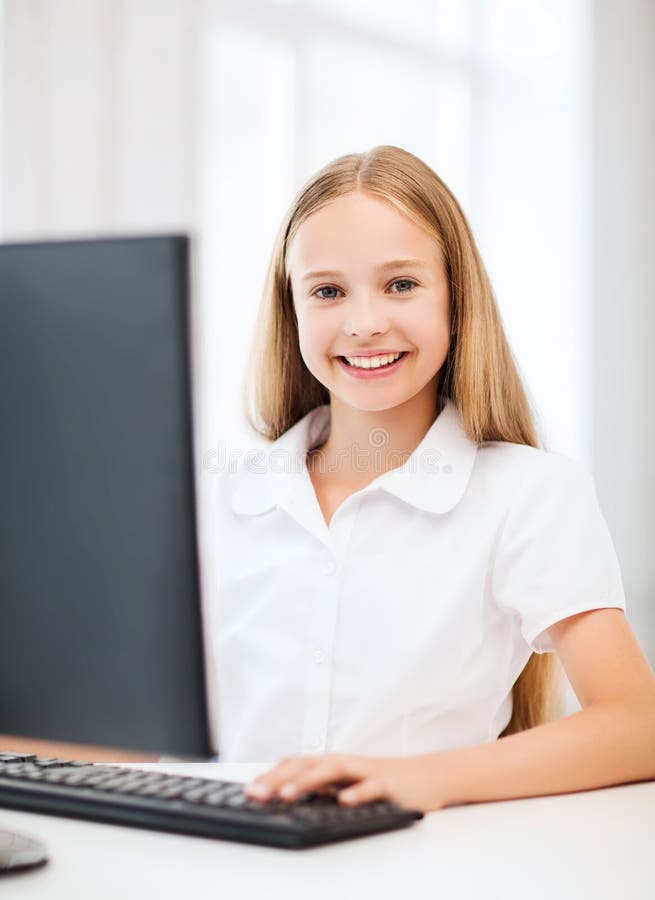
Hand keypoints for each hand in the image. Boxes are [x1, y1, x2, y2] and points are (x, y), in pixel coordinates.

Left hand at [244, 752, 451, 812]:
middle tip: (257, 793)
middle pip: (308, 764)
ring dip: (309, 782)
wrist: (427, 776)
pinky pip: (372, 787)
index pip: (297, 764)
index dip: (272, 775)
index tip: (249, 790)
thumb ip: (322, 786)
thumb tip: (287, 791)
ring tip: (288, 795)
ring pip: (334, 771)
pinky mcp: (388, 784)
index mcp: (334, 764)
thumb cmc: (383, 781)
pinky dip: (357, 793)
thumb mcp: (347, 784)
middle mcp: (346, 763)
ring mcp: (366, 771)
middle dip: (280, 778)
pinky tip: (344, 801)